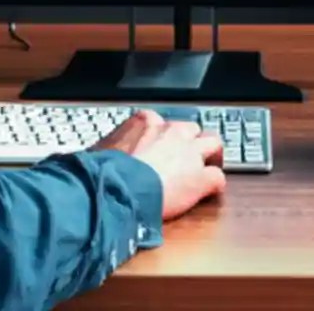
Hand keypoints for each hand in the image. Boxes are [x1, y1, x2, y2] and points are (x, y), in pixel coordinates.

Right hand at [92, 110, 226, 219]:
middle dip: (190, 141)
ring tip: (205, 168)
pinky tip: (207, 193)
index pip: (158, 120)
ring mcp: (190, 154)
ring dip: (210, 156)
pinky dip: (214, 185)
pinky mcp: (201, 177)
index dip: (159, 135)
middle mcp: (172, 133)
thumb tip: (96, 157)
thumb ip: (109, 147)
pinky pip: (218, 177)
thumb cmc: (106, 171)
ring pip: (213, 144)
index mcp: (146, 123)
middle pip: (191, 128)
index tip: (155, 145)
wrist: (119, 188)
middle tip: (184, 156)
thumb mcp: (102, 150)